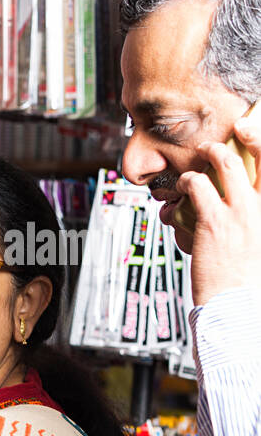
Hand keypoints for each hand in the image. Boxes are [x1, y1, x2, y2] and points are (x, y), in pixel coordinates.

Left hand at [178, 121, 260, 304]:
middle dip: (247, 136)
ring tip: (201, 154)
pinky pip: (197, 185)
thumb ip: (250, 217)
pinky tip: (183, 187)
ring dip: (210, 153)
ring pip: (226, 163)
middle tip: (230, 133)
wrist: (236, 302)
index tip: (255, 133)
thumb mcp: (255, 242)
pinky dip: (187, 180)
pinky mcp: (214, 221)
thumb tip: (234, 201)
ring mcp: (241, 212)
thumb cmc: (244, 277)